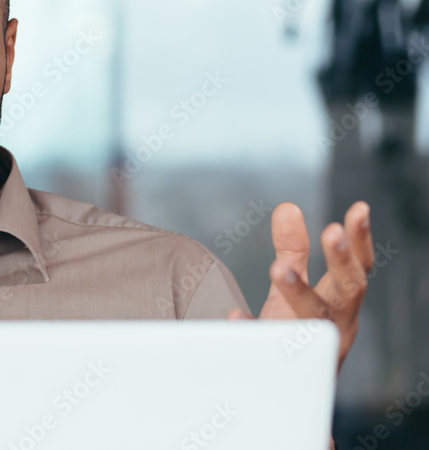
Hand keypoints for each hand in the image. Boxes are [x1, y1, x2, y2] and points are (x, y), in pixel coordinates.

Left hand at [227, 200, 372, 372]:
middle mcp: (336, 326)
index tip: (359, 209)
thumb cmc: (295, 329)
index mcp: (341, 305)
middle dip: (341, 262)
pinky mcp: (283, 371)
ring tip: (277, 267)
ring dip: (298, 294)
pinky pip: (269, 352)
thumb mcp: (294, 286)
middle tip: (331, 231)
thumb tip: (287, 207)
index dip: (360, 241)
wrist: (285, 391)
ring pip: (314, 323)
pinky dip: (251, 331)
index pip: (358, 269)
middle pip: (347, 293)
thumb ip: (292, 250)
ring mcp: (313, 350)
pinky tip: (236, 314)